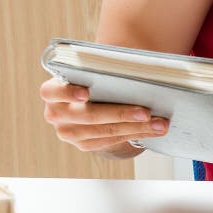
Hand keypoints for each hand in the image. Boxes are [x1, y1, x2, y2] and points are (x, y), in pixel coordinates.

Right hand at [40, 77, 169, 155]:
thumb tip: (141, 69)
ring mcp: (68, 132)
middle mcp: (56, 114)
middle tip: (146, 112)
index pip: (52, 92)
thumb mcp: (95, 69)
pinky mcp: (84, 144)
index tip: (86, 94)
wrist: (92, 94)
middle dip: (120, 114)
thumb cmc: (96, 75)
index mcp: (52, 91)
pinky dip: (134, 134)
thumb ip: (105, 68)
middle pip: (88, 115)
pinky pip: (111, 141)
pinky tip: (153, 129)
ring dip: (135, 128)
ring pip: (104, 132)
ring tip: (160, 124)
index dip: (68, 93)